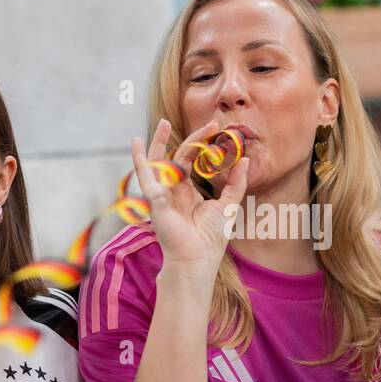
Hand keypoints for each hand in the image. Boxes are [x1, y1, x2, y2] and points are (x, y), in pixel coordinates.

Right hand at [131, 118, 249, 282]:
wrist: (197, 259)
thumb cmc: (210, 239)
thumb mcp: (228, 205)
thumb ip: (235, 183)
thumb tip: (245, 159)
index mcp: (187, 193)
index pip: (194, 163)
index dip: (205, 146)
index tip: (218, 130)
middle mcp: (173, 191)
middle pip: (178, 157)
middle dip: (192, 139)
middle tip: (209, 122)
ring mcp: (162, 194)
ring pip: (159, 161)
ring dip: (159, 141)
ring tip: (163, 122)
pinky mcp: (154, 199)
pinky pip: (144, 175)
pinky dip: (139, 158)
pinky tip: (136, 143)